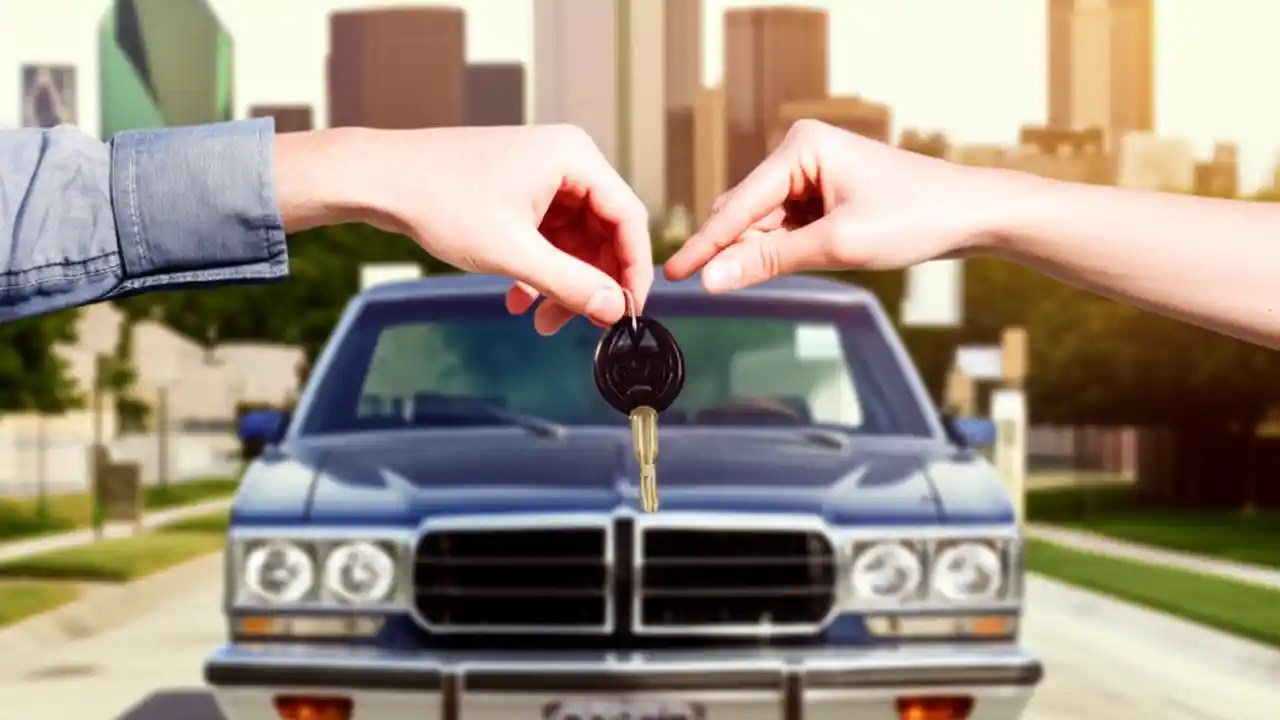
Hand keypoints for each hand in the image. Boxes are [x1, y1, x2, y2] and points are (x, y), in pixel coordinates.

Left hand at [276, 125, 651, 333]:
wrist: (380, 179)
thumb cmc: (438, 198)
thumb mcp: (512, 252)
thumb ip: (570, 283)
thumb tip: (615, 310)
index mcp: (574, 157)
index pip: (629, 218)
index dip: (634, 270)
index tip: (629, 312)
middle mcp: (566, 161)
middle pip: (605, 232)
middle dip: (592, 283)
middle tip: (583, 323)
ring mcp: (543, 176)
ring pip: (576, 241)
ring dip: (563, 283)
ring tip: (542, 320)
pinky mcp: (522, 191)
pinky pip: (550, 238)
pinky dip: (541, 270)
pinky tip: (519, 299)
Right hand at [664, 119, 1023, 290]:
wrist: (971, 214)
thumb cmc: (914, 217)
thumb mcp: (836, 245)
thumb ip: (769, 262)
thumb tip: (713, 279)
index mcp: (801, 147)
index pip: (738, 204)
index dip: (705, 244)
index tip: (672, 274)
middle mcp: (801, 152)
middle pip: (746, 213)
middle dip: (734, 251)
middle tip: (705, 290)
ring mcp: (812, 172)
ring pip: (764, 224)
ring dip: (761, 254)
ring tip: (770, 275)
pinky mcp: (824, 194)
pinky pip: (786, 227)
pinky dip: (782, 251)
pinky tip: (791, 266)